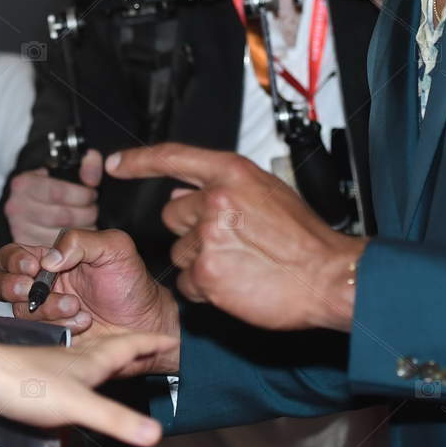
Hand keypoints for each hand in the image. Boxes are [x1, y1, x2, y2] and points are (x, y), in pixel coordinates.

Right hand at [0, 228, 178, 374]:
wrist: (147, 323)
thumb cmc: (131, 283)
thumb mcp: (114, 248)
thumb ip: (80, 241)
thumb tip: (48, 259)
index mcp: (51, 260)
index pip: (12, 255)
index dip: (14, 260)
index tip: (34, 266)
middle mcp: (42, 286)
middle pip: (1, 284)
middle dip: (12, 286)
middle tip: (35, 289)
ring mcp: (45, 315)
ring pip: (19, 311)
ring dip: (46, 308)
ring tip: (78, 307)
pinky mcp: (51, 338)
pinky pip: (37, 335)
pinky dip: (58, 327)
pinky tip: (82, 324)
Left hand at [0, 309, 166, 446]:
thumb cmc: (22, 383)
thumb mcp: (78, 403)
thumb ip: (115, 417)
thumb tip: (154, 432)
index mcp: (91, 361)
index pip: (130, 346)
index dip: (153, 340)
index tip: (173, 335)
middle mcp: (74, 359)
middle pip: (113, 349)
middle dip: (135, 347)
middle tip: (153, 347)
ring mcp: (54, 368)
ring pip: (89, 359)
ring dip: (107, 359)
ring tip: (119, 365)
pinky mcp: (36, 381)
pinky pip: (69, 376)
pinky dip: (82, 378)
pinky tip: (75, 389)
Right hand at [4, 148, 101, 246]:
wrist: (28, 208)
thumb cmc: (52, 188)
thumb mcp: (66, 171)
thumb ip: (85, 166)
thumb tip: (94, 165)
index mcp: (24, 184)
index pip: (59, 192)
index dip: (82, 195)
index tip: (92, 194)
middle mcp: (17, 207)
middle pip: (63, 217)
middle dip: (86, 213)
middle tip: (93, 209)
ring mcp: (20, 230)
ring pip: (63, 236)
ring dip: (83, 230)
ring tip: (87, 221)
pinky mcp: (28, 248)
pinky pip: (58, 250)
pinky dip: (75, 245)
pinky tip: (79, 235)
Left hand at [106, 143, 366, 331]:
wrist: (329, 277)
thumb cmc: (306, 240)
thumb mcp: (269, 193)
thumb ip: (227, 188)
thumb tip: (186, 189)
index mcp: (232, 174)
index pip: (172, 158)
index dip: (139, 161)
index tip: (116, 164)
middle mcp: (216, 200)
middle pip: (171, 215)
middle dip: (191, 230)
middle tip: (229, 242)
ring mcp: (209, 237)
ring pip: (179, 252)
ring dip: (200, 261)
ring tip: (240, 265)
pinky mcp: (206, 274)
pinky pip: (187, 283)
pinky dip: (205, 288)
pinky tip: (235, 284)